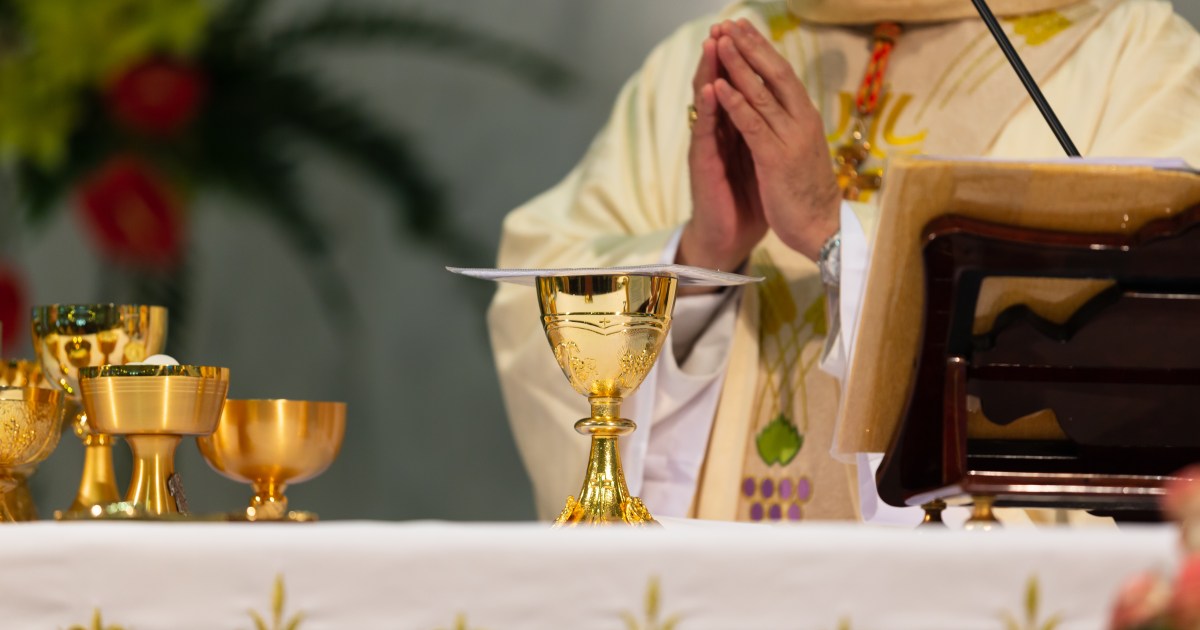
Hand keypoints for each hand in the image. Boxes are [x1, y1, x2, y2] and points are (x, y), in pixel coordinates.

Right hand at [676, 24, 768, 274]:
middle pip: (720, 84)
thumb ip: (766, 134)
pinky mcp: (703, 165)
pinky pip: (705, 132)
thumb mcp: (765, 160)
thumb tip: (785, 112)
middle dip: (724, 55)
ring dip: (709, 71)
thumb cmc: (748, 201)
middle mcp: (721, 132)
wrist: (731, 237)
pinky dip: (707, 110)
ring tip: (713, 44)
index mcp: (738, 129)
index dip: (744, 61)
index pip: (740, 87)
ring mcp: (709, 146)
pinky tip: (709, 89)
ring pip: (707, 102)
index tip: (750, 31)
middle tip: (725, 24)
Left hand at [707, 19, 839, 260]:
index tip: (743, 28)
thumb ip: (790, 126)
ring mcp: (789, 139)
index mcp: (807, 118)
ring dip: (737, 66)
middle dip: (749, 47)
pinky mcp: (775, 160)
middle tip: (728, 24)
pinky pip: (752, 125)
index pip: (783, 74)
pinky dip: (735, 103)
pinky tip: (719, 86)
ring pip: (761, 93)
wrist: (821, 230)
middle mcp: (802, 121)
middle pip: (774, 73)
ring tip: (719, 42)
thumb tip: (779, 104)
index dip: (762, 49)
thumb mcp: (801, 151)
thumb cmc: (808, 193)